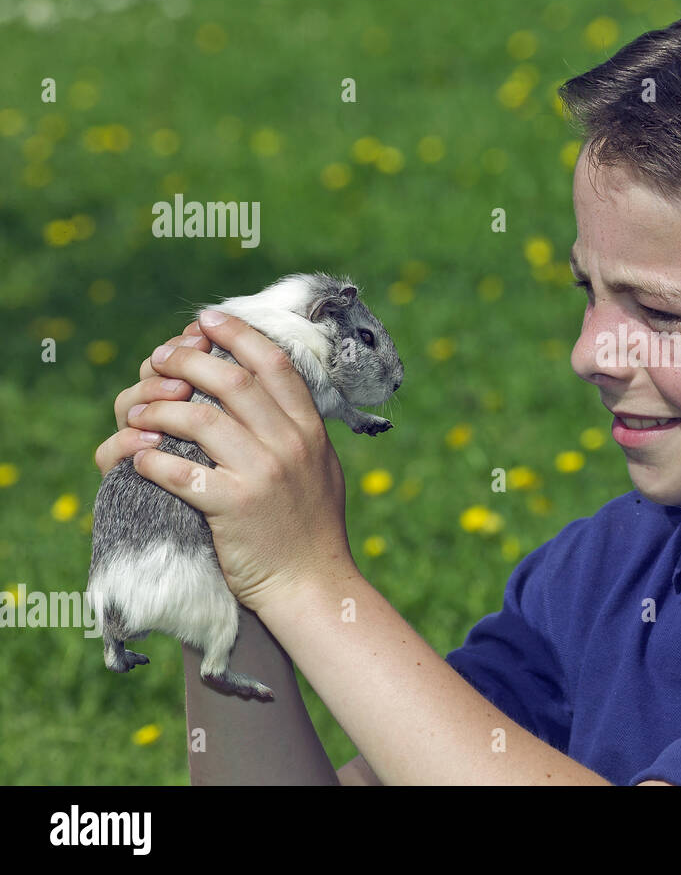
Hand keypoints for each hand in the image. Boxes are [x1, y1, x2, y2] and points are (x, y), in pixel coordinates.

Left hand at [108, 309, 356, 614]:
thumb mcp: (320, 466)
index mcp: (310, 430)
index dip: (237, 334)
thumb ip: (297, 428)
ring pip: (199, 418)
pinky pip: (179, 472)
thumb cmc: (311, 528)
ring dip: (158, 409)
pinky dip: (151, 460)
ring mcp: (263, 474)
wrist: (313, 584)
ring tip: (138, 412)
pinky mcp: (233, 507)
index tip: (206, 319)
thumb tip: (264, 390)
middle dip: (187, 360)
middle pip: (231, 380)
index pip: (273, 364)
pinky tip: (138, 459)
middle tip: (160, 357)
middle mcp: (290, 444)